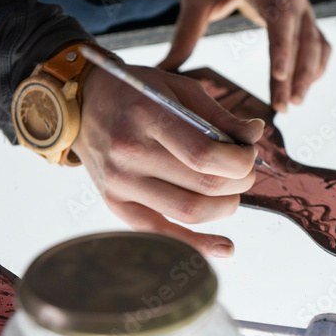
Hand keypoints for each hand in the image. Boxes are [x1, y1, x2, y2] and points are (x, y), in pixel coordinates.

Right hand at [71, 65, 264, 257]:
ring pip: (189, 212)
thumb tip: (255, 135)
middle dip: (239, 182)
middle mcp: (130, 153)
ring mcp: (120, 183)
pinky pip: (161, 233)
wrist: (80, 106)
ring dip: (225, 207)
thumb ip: (218, 114)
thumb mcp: (177, 87)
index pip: (205, 155)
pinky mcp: (115, 205)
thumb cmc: (133, 93)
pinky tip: (224, 247)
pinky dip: (197, 245)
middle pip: (203, 185)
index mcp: (148, 116)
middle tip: (244, 172)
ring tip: (230, 193)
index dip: (240, 161)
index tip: (249, 155)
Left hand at [158, 0, 330, 111]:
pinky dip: (316, 67)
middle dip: (295, 73)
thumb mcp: (196, 1)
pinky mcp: (309, 19)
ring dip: (308, 76)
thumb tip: (163, 70)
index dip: (281, 48)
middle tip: (285, 105)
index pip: (279, 18)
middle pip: (301, 37)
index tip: (278, 76)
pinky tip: (304, 88)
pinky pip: (321, 45)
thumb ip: (184, 35)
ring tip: (294, 103)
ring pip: (315, 44)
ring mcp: (305, 7)